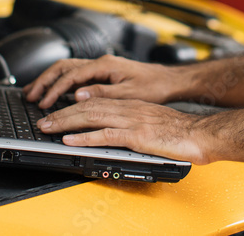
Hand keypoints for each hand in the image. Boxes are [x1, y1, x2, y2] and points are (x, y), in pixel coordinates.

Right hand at [24, 55, 186, 108]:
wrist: (168, 81)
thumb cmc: (153, 86)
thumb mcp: (129, 94)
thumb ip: (102, 93)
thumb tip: (78, 96)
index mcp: (105, 65)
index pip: (71, 75)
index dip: (55, 90)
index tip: (44, 103)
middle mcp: (100, 62)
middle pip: (63, 67)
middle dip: (44, 81)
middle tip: (30, 97)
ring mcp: (100, 66)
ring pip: (66, 69)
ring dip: (49, 81)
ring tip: (34, 94)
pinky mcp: (102, 73)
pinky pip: (74, 74)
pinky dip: (60, 82)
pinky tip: (53, 92)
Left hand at [37, 97, 212, 164]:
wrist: (202, 134)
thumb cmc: (180, 132)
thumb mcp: (151, 120)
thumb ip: (132, 121)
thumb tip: (114, 127)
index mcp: (131, 105)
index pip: (95, 102)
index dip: (72, 106)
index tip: (56, 113)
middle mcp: (128, 109)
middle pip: (87, 106)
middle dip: (61, 113)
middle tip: (42, 121)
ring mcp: (132, 121)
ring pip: (91, 117)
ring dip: (65, 123)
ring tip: (48, 128)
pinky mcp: (137, 135)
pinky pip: (105, 135)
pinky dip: (84, 138)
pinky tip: (70, 140)